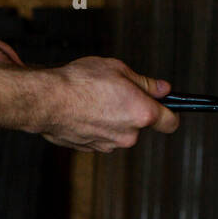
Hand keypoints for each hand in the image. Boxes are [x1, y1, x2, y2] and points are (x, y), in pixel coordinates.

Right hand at [40, 56, 179, 152]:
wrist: (46, 100)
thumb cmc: (80, 81)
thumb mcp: (118, 70)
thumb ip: (145, 83)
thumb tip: (163, 89)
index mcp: (141, 114)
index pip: (171, 121)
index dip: (171, 112)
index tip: (168, 105)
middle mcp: (128, 135)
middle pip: (141, 124)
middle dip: (133, 109)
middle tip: (117, 90)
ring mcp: (108, 145)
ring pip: (119, 131)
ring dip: (113, 118)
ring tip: (94, 98)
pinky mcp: (90, 149)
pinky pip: (101, 135)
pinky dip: (96, 125)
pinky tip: (83, 109)